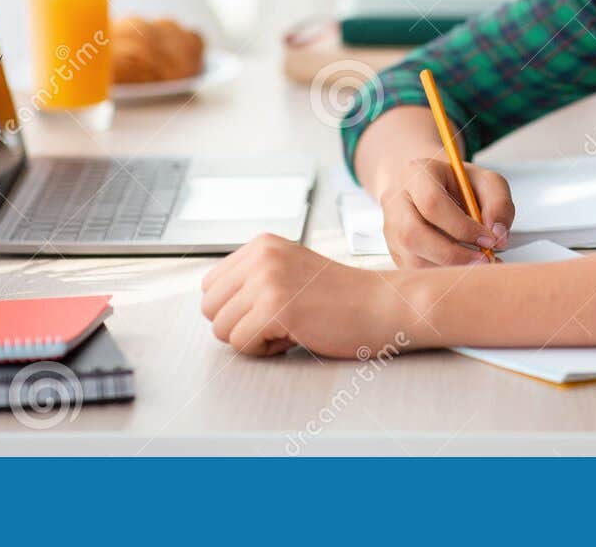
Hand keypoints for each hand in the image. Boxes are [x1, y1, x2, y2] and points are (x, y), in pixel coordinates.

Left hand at [200, 234, 411, 357]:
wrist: (384, 305)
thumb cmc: (344, 298)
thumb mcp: (291, 271)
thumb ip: (254, 279)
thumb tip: (214, 305)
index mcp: (262, 244)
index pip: (210, 287)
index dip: (237, 309)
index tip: (273, 309)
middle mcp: (262, 256)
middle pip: (210, 309)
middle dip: (240, 325)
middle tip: (281, 321)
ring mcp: (268, 280)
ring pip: (222, 329)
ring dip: (254, 339)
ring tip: (291, 326)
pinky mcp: (277, 307)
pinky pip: (241, 344)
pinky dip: (267, 351)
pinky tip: (297, 336)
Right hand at [377, 156, 515, 267]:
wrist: (432, 188)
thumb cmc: (460, 185)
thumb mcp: (486, 182)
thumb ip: (499, 204)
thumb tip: (498, 235)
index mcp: (417, 173)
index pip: (432, 204)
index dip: (463, 227)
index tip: (490, 240)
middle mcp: (396, 200)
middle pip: (413, 235)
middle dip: (454, 255)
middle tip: (484, 260)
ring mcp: (390, 228)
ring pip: (412, 259)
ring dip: (449, 269)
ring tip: (479, 265)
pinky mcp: (395, 251)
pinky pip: (414, 272)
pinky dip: (443, 276)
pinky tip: (464, 269)